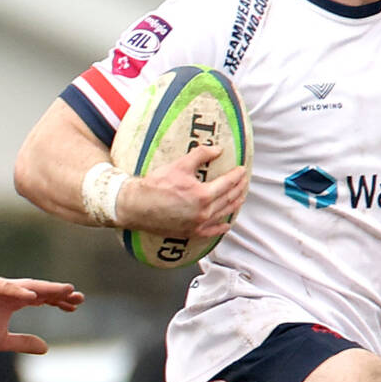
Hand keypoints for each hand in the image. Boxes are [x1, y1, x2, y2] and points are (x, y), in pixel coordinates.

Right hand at [0, 274, 83, 354]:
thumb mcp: (2, 341)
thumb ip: (23, 342)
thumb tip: (46, 348)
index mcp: (16, 300)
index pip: (43, 298)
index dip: (59, 301)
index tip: (76, 306)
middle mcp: (11, 290)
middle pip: (41, 290)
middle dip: (60, 293)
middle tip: (79, 297)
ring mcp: (0, 286)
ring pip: (28, 286)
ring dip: (47, 288)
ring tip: (65, 290)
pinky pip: (6, 287)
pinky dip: (19, 291)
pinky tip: (34, 297)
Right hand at [116, 144, 247, 238]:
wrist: (136, 206)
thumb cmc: (155, 186)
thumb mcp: (179, 165)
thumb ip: (200, 155)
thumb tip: (217, 149)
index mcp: (203, 195)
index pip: (227, 183)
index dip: (236, 175)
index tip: (241, 170)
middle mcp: (203, 212)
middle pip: (228, 199)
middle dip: (239, 189)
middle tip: (244, 181)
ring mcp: (197, 224)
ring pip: (223, 214)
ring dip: (234, 205)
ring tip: (240, 198)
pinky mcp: (189, 232)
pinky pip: (210, 232)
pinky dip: (220, 228)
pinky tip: (226, 225)